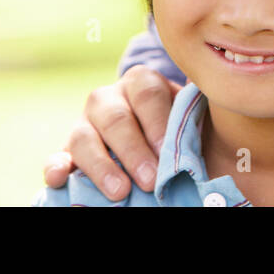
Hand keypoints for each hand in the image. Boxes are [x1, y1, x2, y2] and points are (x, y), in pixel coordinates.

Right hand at [42, 65, 182, 200]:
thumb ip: (193, 116)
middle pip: (116, 118)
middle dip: (134, 151)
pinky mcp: (67, 149)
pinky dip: (56, 167)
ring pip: (85, 137)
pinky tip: (61, 178)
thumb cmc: (174, 128)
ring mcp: (84, 122)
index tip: (169, 154)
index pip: (149, 95)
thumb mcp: (187, 117)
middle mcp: (109, 97)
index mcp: (141, 82)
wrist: (148, 136)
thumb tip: (217, 115)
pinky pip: (56, 154)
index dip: (159, 125)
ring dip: (102, 166)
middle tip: (151, 180)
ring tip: (120, 192)